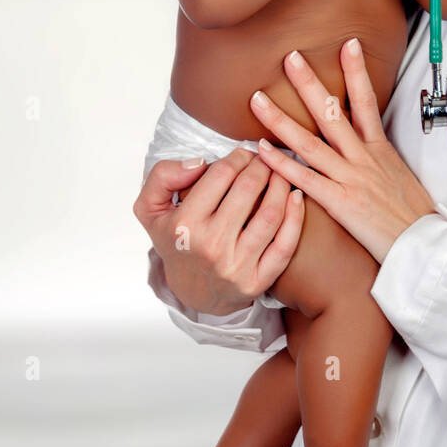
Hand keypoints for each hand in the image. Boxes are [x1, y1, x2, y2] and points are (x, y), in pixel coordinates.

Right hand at [133, 149, 304, 314]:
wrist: (192, 292)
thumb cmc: (176, 240)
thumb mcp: (150, 209)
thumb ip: (162, 177)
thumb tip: (199, 162)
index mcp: (184, 225)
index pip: (221, 174)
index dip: (238, 157)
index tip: (244, 154)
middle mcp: (210, 246)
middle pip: (248, 189)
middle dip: (262, 165)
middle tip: (267, 159)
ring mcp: (236, 266)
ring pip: (271, 213)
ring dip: (282, 184)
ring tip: (282, 173)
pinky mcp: (257, 282)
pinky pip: (285, 245)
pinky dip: (296, 217)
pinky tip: (296, 196)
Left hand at [249, 40, 437, 260]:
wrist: (424, 242)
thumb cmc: (413, 215)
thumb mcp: (401, 176)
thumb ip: (379, 158)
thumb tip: (368, 146)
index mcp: (381, 149)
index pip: (367, 100)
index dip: (357, 71)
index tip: (348, 45)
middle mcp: (363, 157)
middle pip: (333, 112)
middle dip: (309, 83)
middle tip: (290, 58)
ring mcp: (350, 178)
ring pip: (310, 142)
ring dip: (280, 119)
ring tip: (257, 100)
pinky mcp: (340, 201)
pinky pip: (304, 178)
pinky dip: (281, 163)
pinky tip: (261, 149)